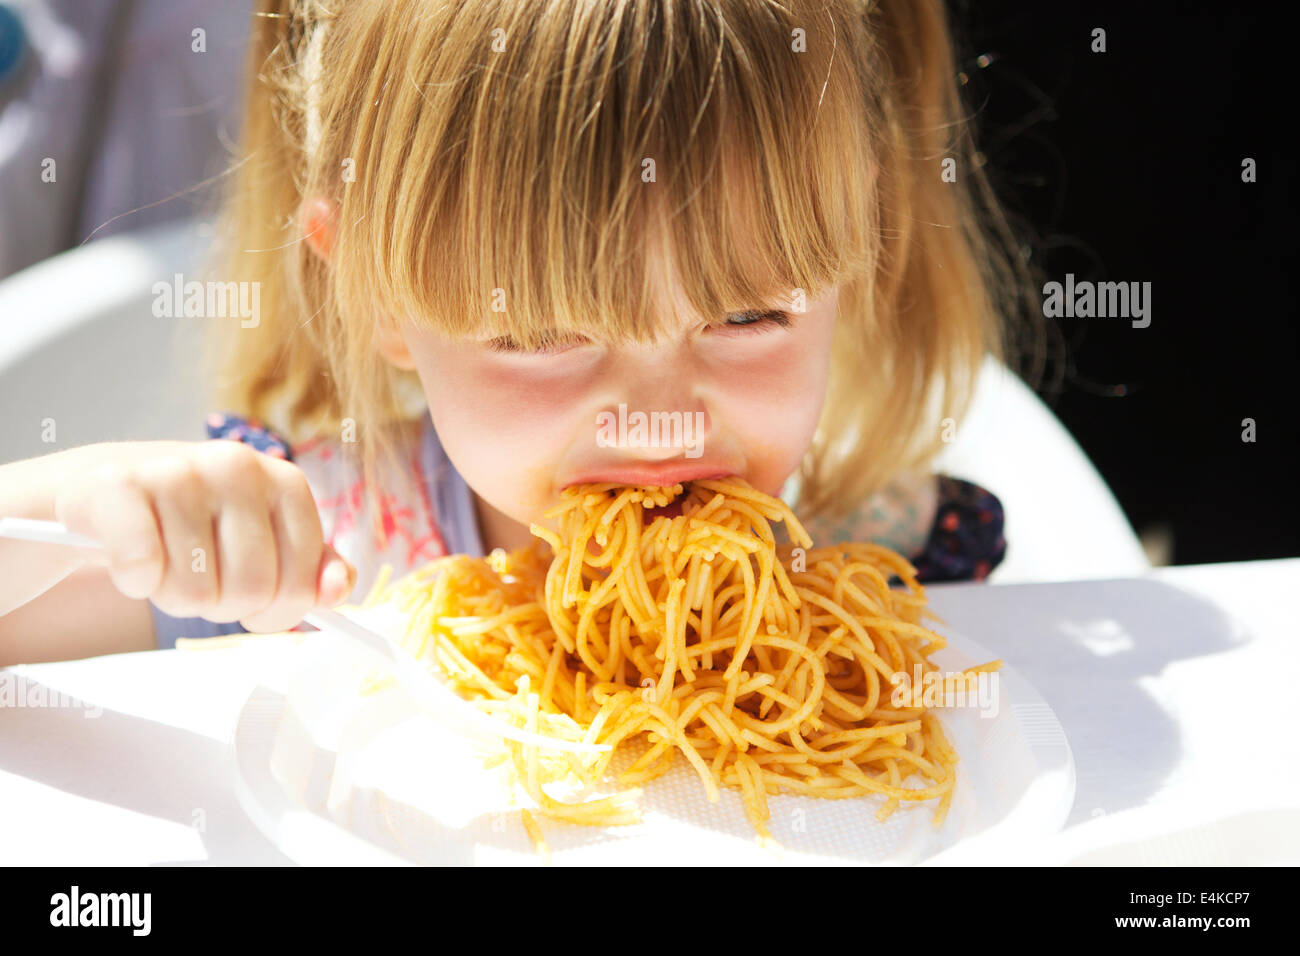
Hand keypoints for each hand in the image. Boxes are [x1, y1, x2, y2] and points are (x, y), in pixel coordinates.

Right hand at [53, 440, 354, 631]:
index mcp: (287, 483)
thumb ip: (313, 571)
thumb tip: (337, 589)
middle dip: (223, 607)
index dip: (274, 610)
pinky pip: (141, 568)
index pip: (302, 582)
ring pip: (194, 591)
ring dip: (175, 597)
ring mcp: (179, 470)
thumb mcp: (268, 540)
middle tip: (201, 581)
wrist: (110, 488)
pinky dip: (134, 583)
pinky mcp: (119, 485)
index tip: (251, 598)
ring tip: (165, 564)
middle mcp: (239, 466)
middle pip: (251, 590)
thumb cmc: (200, 523)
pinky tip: (132, 561)